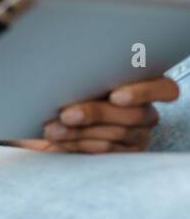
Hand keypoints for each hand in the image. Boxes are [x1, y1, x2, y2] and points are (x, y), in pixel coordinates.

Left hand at [1, 75, 178, 152]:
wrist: (55, 113)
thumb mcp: (79, 73)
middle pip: (133, 115)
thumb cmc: (72, 84)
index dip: (143, 92)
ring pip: (116, 135)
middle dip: (96, 114)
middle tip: (66, 114)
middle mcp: (146, 111)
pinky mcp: (123, 153)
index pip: (165, 89)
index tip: (114, 96)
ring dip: (80, 132)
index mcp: (143, 83)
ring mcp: (137, 134)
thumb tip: (67, 65)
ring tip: (52, 129)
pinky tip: (59, 140)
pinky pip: (105, 151)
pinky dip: (78, 144)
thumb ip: (85, 71)